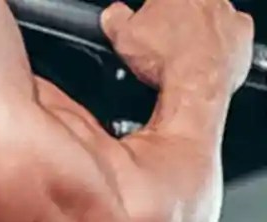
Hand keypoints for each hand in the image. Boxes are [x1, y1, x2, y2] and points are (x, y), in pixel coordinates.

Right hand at [101, 0, 254, 91]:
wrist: (195, 82)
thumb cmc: (164, 57)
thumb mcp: (121, 35)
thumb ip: (115, 18)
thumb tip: (112, 16)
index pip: (158, 1)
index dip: (149, 14)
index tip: (145, 28)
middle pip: (185, 7)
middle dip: (173, 23)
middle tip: (160, 45)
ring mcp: (226, 14)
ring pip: (206, 20)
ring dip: (194, 34)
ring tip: (178, 58)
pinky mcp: (241, 34)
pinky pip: (228, 37)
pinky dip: (215, 47)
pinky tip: (199, 62)